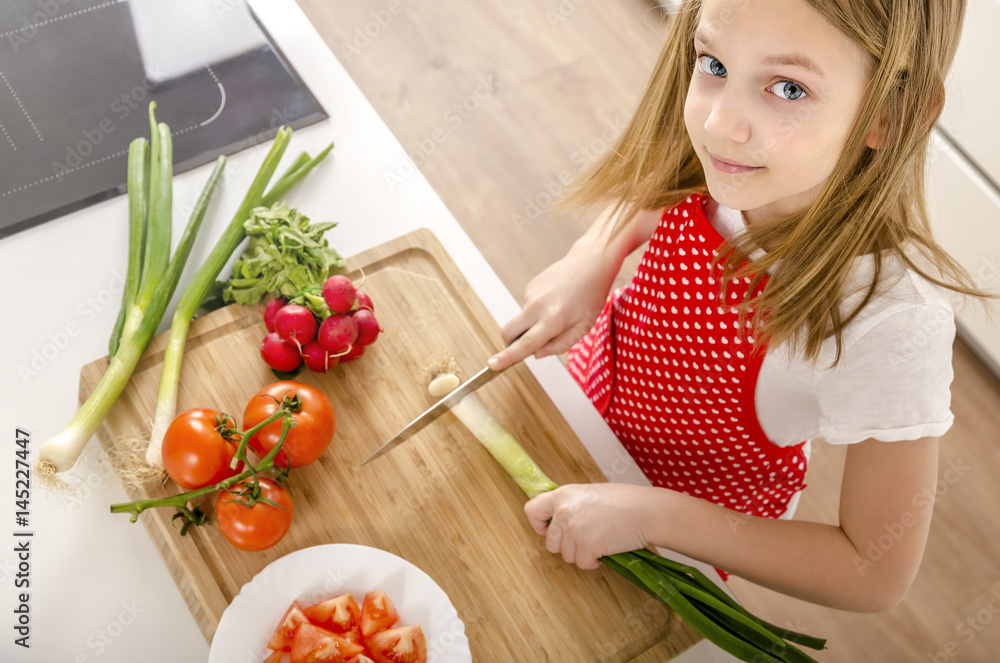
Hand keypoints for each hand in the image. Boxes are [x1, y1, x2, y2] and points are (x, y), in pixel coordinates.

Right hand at [487, 237, 619, 370]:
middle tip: (529, 344)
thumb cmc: (591, 296)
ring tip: (558, 312)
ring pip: (521, 320)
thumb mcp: (584, 327)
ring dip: (532, 324)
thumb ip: (560, 344)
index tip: (492, 365)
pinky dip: (537, 311)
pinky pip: (528, 308)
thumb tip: (537, 354)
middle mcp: (537, 306)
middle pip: (508, 331)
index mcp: (553, 319)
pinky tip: (555, 302)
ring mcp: (531, 294)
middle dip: (510, 344)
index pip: (525, 343)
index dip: (507, 357)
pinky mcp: (530, 287)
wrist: (589, 263)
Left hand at [524, 483, 653, 569]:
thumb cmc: (624, 502)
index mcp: (563, 494)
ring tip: (601, 540)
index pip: (532, 511)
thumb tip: (556, 522)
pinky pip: (583, 564)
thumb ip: (570, 505)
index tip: (550, 530)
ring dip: (582, 554)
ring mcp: (574, 530)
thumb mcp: (589, 494)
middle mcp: (563, 511)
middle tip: (587, 538)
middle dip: (567, 546)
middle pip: (550, 542)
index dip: (539, 525)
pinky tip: (606, 549)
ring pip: (566, 556)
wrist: (647, 511)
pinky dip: (594, 562)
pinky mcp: (587, 546)